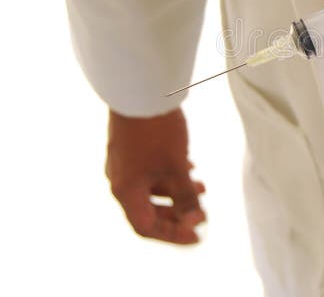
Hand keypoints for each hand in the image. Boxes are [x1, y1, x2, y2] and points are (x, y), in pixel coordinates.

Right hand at [106, 108, 205, 243]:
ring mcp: (124, 163)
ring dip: (177, 192)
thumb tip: (196, 221)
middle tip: (202, 216)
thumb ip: (185, 196)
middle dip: (177, 214)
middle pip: (148, 209)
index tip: (197, 234)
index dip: (172, 235)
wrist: (139, 89)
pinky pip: (150, 171)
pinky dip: (170, 175)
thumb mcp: (176, 166)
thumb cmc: (155, 130)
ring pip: (151, 188)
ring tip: (202, 188)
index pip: (146, 227)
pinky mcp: (131, 148)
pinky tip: (190, 169)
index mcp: (126, 191)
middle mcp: (120, 180)